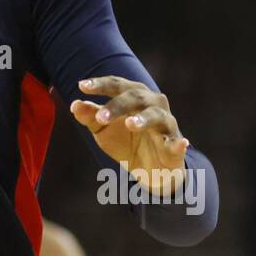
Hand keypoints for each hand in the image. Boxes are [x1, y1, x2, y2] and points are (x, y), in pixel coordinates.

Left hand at [70, 76, 189, 195]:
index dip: (100, 84)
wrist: (149, 171)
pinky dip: (178, 143)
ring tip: (130, 123)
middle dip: (117, 105)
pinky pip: (177, 144)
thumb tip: (75, 105)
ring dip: (143, 119)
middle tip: (100, 117)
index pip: (117, 85)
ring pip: (156, 117)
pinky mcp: (175, 147)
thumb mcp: (103, 130)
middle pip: (135, 98)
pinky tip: (180, 143)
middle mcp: (153, 104)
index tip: (82, 86)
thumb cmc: (126, 141)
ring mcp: (166, 124)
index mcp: (134, 96)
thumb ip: (90, 117)